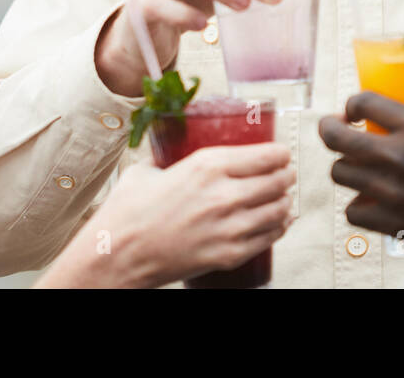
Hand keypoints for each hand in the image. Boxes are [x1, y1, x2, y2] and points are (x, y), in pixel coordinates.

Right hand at [37, 143, 294, 287]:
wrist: (117, 254)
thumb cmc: (128, 211)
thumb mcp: (148, 169)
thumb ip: (169, 157)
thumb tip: (172, 149)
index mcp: (207, 165)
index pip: (265, 156)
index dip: (280, 154)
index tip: (282, 154)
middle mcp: (224, 194)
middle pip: (277, 182)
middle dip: (286, 176)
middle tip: (285, 175)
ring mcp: (229, 227)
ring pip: (278, 210)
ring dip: (285, 201)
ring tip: (283, 198)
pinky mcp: (228, 254)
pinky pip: (268, 237)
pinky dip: (278, 228)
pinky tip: (278, 222)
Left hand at [318, 93, 403, 267]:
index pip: (364, 102)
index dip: (353, 102)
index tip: (356, 108)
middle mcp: (398, 156)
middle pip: (334, 137)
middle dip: (329, 128)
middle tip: (337, 129)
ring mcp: (391, 191)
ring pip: (339, 173)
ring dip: (345, 167)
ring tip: (356, 166)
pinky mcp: (393, 223)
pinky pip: (353, 212)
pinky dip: (357, 206)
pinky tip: (370, 201)